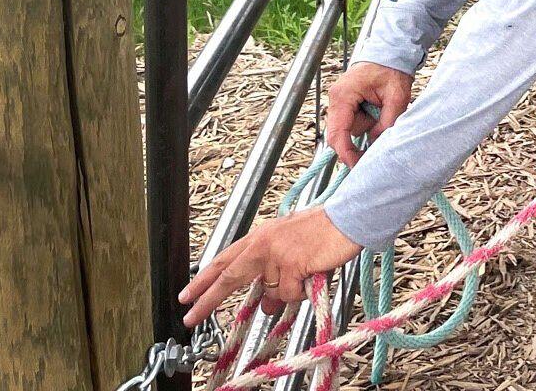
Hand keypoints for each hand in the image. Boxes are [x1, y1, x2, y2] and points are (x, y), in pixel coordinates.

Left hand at [179, 207, 360, 326]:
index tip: (187, 293)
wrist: (348, 219)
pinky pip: (290, 293)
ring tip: (306, 274)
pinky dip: (301, 292)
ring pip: (272, 291)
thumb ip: (275, 275)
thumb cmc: (324, 231)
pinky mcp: (292, 264)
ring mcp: (276, 254)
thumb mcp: (293, 251)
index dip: (204, 278)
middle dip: (207, 299)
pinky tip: (313, 274)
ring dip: (287, 292)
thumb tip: (266, 304)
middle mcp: (264, 243)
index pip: (225, 259)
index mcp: (260, 236)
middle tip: (190, 317)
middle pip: (228, 276)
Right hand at [325, 61, 413, 168]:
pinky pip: (352, 122)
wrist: (391, 53)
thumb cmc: (393, 70)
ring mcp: (339, 101)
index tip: (356, 166)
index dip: (345, 152)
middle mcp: (336, 99)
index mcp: (343, 96)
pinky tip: (378, 110)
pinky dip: (366, 122)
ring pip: (348, 129)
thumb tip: (375, 143)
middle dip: (357, 141)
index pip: (338, 132)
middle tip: (376, 147)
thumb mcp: (397, 97)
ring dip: (366, 128)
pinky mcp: (346, 103)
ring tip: (383, 110)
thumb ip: (387, 122)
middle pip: (340, 134)